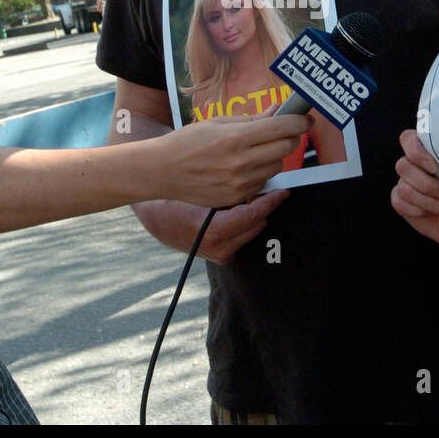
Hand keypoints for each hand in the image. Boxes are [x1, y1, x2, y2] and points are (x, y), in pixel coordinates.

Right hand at [147, 188, 292, 263]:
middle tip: (268, 186)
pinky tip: (242, 206)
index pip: (253, 216)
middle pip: (256, 224)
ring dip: (256, 213)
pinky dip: (247, 221)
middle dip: (264, 205)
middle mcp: (219, 248)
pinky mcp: (222, 256)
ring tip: (253, 194)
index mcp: (213, 233)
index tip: (282, 191)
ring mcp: (221, 255)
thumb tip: (255, 181)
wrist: (156, 219)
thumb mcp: (197, 191)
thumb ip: (226, 190)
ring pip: (252, 230)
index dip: (270, 202)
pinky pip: (244, 235)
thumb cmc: (172, 201)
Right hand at [152, 108, 311, 207]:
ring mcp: (239, 183)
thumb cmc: (188, 141)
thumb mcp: (218, 123)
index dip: (299, 121)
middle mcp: (240, 162)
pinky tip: (243, 166)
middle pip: (285, 148)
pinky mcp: (236, 197)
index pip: (282, 128)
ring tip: (257, 149)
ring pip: (276, 166)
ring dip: (274, 155)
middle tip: (286, 131)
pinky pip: (262, 182)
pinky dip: (260, 172)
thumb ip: (252, 119)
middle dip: (291, 137)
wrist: (163, 170)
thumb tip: (278, 111)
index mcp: (235, 137)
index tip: (306, 118)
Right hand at [391, 129, 438, 254]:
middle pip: (403, 166)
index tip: (434, 166)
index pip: (408, 139)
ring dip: (428, 200)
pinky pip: (399, 202)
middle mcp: (412, 165)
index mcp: (426, 151)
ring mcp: (405, 182)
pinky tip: (433, 213)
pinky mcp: (401, 201)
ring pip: (404, 188)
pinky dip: (419, 210)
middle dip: (428, 184)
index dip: (415, 150)